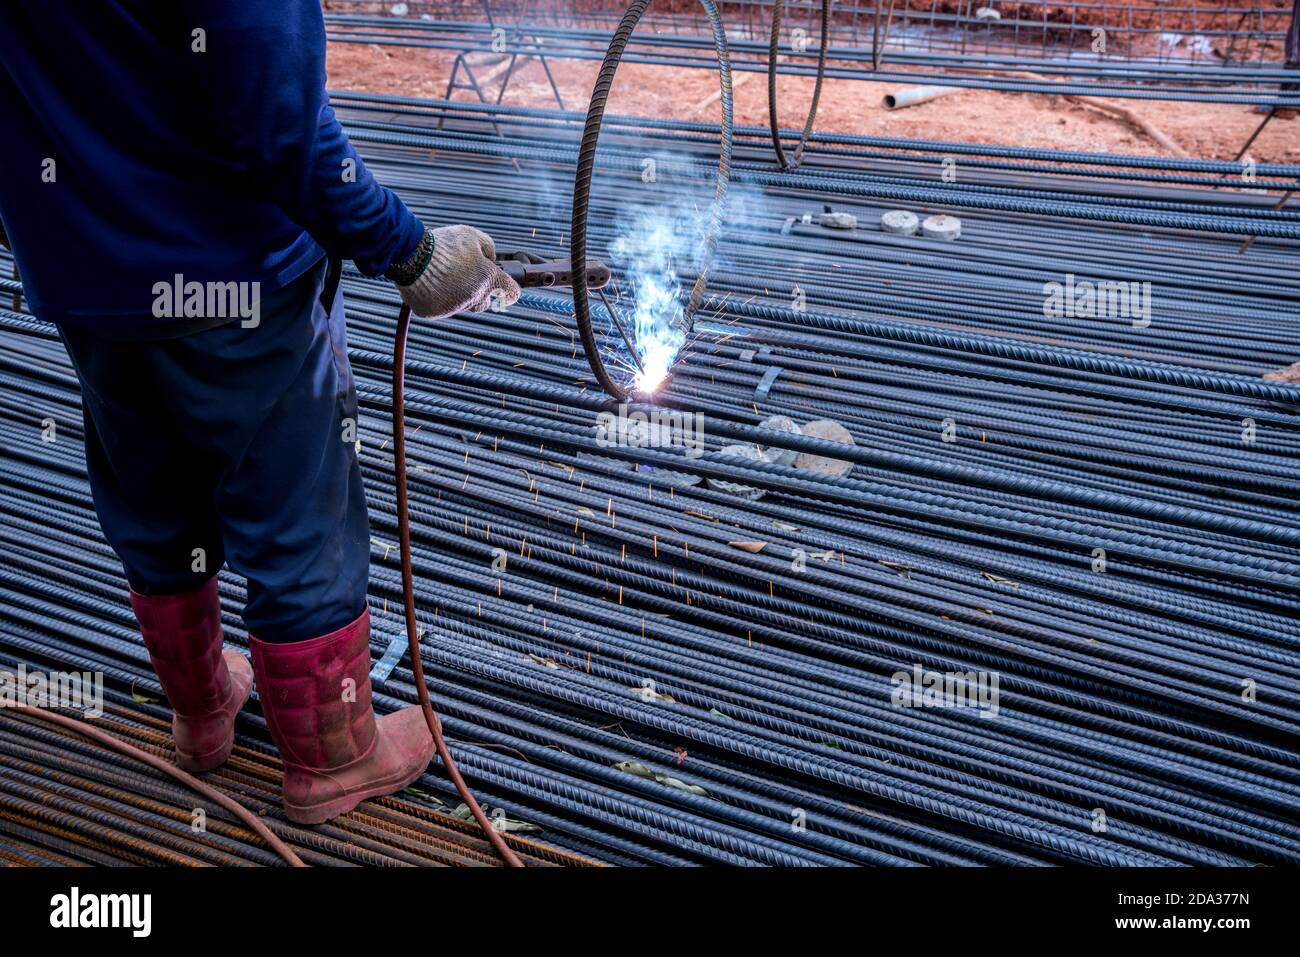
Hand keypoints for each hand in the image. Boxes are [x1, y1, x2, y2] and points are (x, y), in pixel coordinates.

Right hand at [395, 225, 519, 318]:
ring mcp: (454, 307)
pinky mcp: (435, 313)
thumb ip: (489, 249)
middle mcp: (474, 297)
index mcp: (488, 279)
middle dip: (479, 291)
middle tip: (465, 276)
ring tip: (443, 275)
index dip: (508, 289)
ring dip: (457, 294)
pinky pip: (442, 309)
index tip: (504, 286)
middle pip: (484, 302)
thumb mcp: (473, 236)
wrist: (410, 253)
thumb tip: (492, 260)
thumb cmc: (442, 244)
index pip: (512, 293)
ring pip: (462, 306)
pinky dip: (438, 298)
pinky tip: (431, 283)